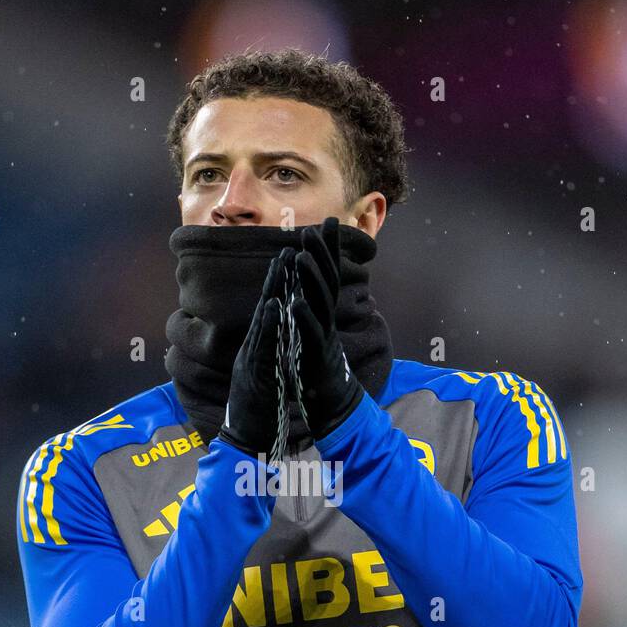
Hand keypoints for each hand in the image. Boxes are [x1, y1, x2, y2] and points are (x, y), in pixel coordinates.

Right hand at [216, 246, 295, 456]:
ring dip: (272, 292)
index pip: (268, 316)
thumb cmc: (257, 415)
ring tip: (282, 266)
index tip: (286, 263)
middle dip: (275, 280)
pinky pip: (264, 346)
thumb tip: (276, 346)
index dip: (276, 290)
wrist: (245, 445)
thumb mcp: (265, 381)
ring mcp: (251, 362)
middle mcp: (252, 352)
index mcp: (257, 353)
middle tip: (286, 250)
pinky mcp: (256, 376)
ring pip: (263, 322)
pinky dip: (270, 325)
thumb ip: (269, 361)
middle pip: (264, 310)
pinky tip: (277, 305)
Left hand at [291, 217, 363, 439]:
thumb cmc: (319, 367)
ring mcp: (323, 336)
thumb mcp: (315, 331)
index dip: (327, 248)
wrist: (331, 404)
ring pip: (319, 302)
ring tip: (303, 256)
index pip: (326, 273)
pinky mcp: (317, 356)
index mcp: (322, 311)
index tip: (327, 222)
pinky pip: (310, 333)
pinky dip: (304, 317)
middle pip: (326, 280)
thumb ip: (314, 307)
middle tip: (314, 228)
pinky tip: (296, 302)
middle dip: (321, 253)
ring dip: (311, 278)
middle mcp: (326, 319)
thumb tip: (309, 285)